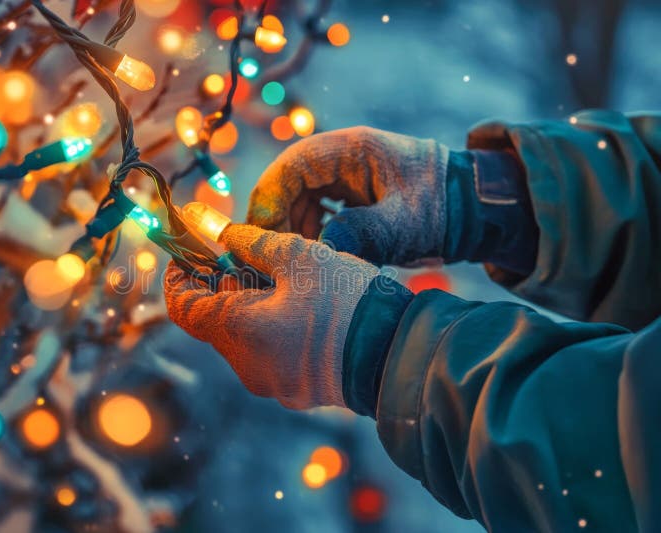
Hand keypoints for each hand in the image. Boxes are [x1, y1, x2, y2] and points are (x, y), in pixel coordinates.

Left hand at [164, 224, 380, 409]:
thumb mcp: (298, 256)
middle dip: (223, 285)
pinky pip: (268, 354)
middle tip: (248, 254)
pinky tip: (303, 306)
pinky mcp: (296, 390)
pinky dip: (271, 327)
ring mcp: (271, 383)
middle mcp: (245, 365)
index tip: (191, 251)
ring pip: (242, 337)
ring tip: (284, 276)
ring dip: (249, 304)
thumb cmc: (347, 300)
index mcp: (238, 332)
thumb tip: (203, 219)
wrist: (400, 355)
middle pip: (213, 320)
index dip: (180, 276)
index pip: (182, 306)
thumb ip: (246, 239)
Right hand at [246, 126, 448, 264]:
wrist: (473, 207)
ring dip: (291, 226)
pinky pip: (315, 208)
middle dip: (276, 217)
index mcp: (353, 149)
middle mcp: (342, 156)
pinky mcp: (350, 192)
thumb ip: (361, 233)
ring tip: (297, 259)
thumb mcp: (404, 225)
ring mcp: (345, 174)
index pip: (293, 165)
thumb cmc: (444, 209)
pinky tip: (316, 253)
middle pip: (289, 181)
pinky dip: (309, 230)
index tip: (260, 233)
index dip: (269, 198)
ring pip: (298, 197)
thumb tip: (316, 249)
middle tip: (272, 255)